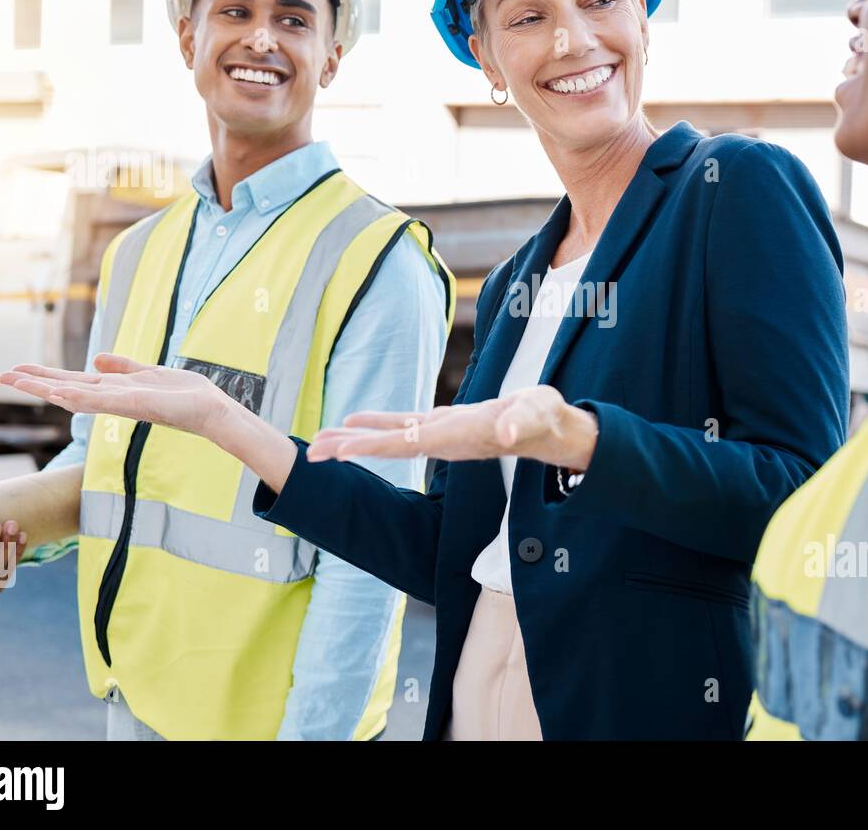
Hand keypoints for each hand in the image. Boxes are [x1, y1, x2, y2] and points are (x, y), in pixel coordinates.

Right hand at [0, 353, 232, 439]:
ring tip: (17, 379)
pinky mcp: (135, 404)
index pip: (72, 381)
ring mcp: (121, 403)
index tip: (16, 369)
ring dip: (47, 387)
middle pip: (66, 387)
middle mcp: (113, 397)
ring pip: (76, 394)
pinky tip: (60, 394)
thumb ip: (123, 366)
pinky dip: (80, 397)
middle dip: (34, 382)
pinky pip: (103, 400)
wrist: (211, 410)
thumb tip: (96, 358)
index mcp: (115, 389)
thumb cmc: (183, 396)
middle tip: (0, 375)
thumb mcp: (148, 373)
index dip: (44, 376)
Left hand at [308, 385, 598, 469]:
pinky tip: (354, 423)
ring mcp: (442, 435)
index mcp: (459, 437)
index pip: (409, 443)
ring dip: (356, 440)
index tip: (341, 452)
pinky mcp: (444, 426)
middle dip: (352, 449)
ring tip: (321, 442)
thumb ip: (523, 419)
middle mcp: (444, 440)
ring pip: (391, 437)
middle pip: (391, 445)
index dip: (374, 446)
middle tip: (313, 454)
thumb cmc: (548, 419)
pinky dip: (376, 425)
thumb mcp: (539, 413)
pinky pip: (402, 426)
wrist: (554, 431)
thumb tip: (507, 427)